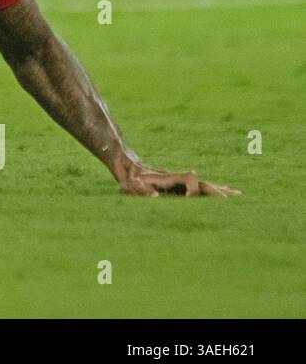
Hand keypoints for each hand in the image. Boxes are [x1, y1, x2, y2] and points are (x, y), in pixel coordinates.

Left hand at [114, 159, 239, 196]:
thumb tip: (153, 196)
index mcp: (170, 178)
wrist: (125, 163)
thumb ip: (139, 189)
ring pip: (204, 186)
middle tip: (237, 196)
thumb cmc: (126, 175)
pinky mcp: (176, 186)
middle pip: (203, 184)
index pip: (191, 182)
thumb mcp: (129, 183)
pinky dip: (210, 192)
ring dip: (220, 190)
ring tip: (237, 194)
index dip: (193, 190)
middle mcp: (178, 179)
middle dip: (219, 190)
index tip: (190, 200)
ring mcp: (179, 182)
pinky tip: (220, 194)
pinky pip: (198, 190)